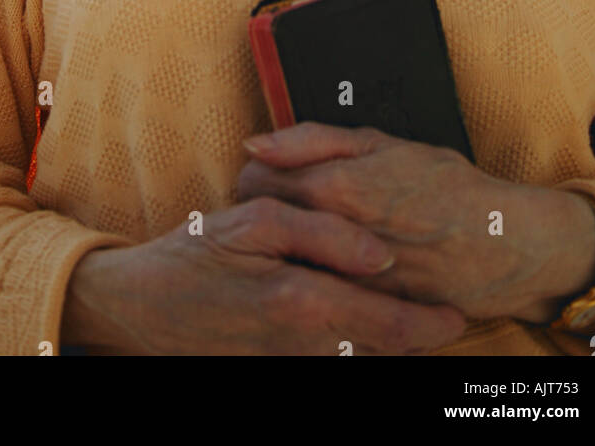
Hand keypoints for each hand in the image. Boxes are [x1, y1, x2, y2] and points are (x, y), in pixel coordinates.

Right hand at [61, 197, 465, 355]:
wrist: (138, 307)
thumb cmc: (193, 256)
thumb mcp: (255, 223)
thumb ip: (324, 234)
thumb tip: (381, 256)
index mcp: (306, 303)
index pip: (391, 326)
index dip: (430, 324)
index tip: (456, 315)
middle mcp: (304, 346)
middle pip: (382, 352)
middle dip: (416, 338)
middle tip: (442, 318)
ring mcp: (289, 364)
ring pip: (357, 360)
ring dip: (383, 344)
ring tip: (406, 322)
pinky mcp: (274, 370)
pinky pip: (326, 363)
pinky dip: (348, 348)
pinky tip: (350, 326)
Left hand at [237, 123, 594, 323]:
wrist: (501, 245)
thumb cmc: (445, 189)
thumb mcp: (380, 144)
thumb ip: (312, 140)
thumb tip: (258, 142)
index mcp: (331, 188)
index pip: (251, 181)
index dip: (258, 174)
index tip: (274, 176)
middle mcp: (330, 238)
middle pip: (259, 224)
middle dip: (267, 213)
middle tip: (293, 207)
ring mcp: (343, 279)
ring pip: (283, 261)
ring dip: (289, 248)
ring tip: (313, 239)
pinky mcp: (359, 311)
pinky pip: (314, 294)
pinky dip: (316, 278)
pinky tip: (333, 268)